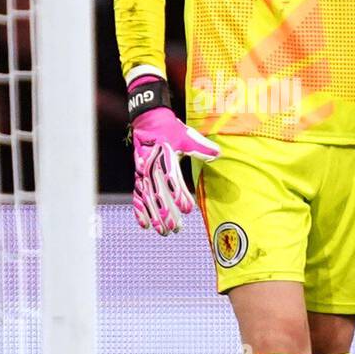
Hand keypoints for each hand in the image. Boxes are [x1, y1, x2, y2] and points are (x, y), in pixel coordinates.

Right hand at [128, 76, 219, 234]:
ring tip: (163, 232)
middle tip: (176, 228)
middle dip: (166, 212)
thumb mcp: (186, 135)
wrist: (147, 121)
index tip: (188, 209)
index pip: (172, 178)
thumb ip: (201, 147)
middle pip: (158, 193)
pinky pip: (137, 196)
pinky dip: (139, 211)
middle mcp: (151, 166)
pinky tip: (144, 225)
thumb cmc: (170, 130)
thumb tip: (218, 154)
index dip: (179, 194)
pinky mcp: (138, 177)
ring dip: (154, 216)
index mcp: (164, 156)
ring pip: (147, 198)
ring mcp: (142, 173)